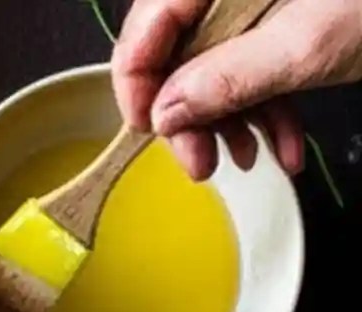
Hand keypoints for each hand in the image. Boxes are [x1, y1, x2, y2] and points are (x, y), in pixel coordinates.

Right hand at [112, 0, 361, 179]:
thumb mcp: (304, 46)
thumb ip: (226, 79)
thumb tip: (165, 114)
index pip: (145, 31)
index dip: (138, 86)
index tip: (149, 134)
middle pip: (177, 51)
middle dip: (190, 115)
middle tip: (201, 164)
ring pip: (215, 64)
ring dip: (231, 119)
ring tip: (249, 158)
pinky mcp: (282, 15)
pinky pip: (253, 63)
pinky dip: (265, 106)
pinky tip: (282, 143)